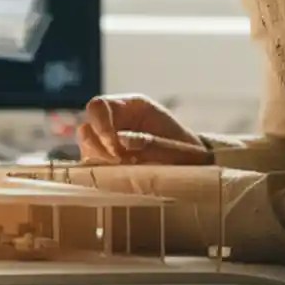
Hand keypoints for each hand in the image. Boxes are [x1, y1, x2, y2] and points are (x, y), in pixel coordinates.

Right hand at [78, 94, 211, 165]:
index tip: (116, 150)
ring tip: (124, 171)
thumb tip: (121, 142)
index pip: (99, 106)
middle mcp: (116, 120)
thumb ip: (151, 143)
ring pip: (87, 147)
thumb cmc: (190, 154)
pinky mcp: (107, 161)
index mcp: (132, 107)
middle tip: (120, 163)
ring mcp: (109, 141)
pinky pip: (92, 164)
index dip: (101, 127)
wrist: (197, 170)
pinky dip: (101, 172)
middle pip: (87, 127)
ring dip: (100, 161)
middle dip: (98, 148)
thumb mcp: (176, 147)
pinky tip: (120, 178)